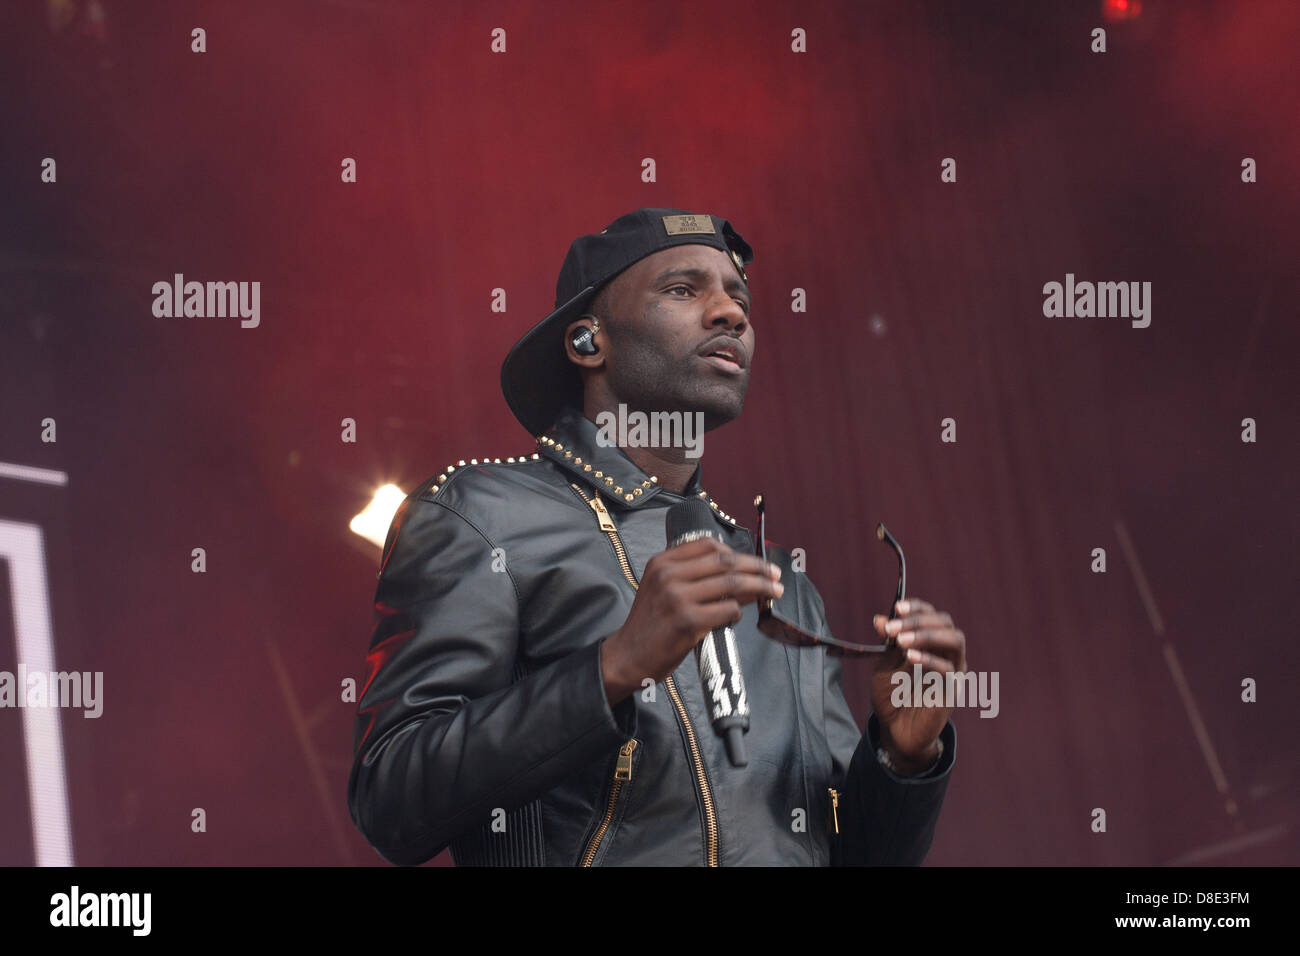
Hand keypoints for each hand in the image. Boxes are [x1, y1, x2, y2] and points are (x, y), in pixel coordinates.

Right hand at [600, 536, 782, 704]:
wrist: (627, 656)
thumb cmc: (649, 625)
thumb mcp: (660, 588)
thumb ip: (690, 576)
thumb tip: (739, 573)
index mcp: (661, 562)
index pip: (708, 546)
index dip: (737, 551)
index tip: (754, 561)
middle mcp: (668, 575)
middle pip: (725, 562)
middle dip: (757, 567)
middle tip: (775, 574)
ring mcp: (678, 598)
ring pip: (732, 584)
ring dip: (759, 587)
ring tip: (773, 591)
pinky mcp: (688, 622)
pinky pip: (728, 610)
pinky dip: (739, 612)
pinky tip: (738, 616)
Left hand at [869, 597, 966, 773]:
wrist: (895, 730)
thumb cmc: (892, 696)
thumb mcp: (884, 665)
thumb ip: (886, 644)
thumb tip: (879, 618)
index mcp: (931, 643)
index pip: (933, 615)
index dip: (918, 608)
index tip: (897, 608)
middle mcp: (946, 653)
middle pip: (946, 623)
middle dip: (919, 620)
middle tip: (894, 627)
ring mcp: (953, 671)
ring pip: (955, 640)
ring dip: (928, 635)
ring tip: (902, 641)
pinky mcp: (952, 690)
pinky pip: (949, 669)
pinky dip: (930, 659)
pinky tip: (910, 657)